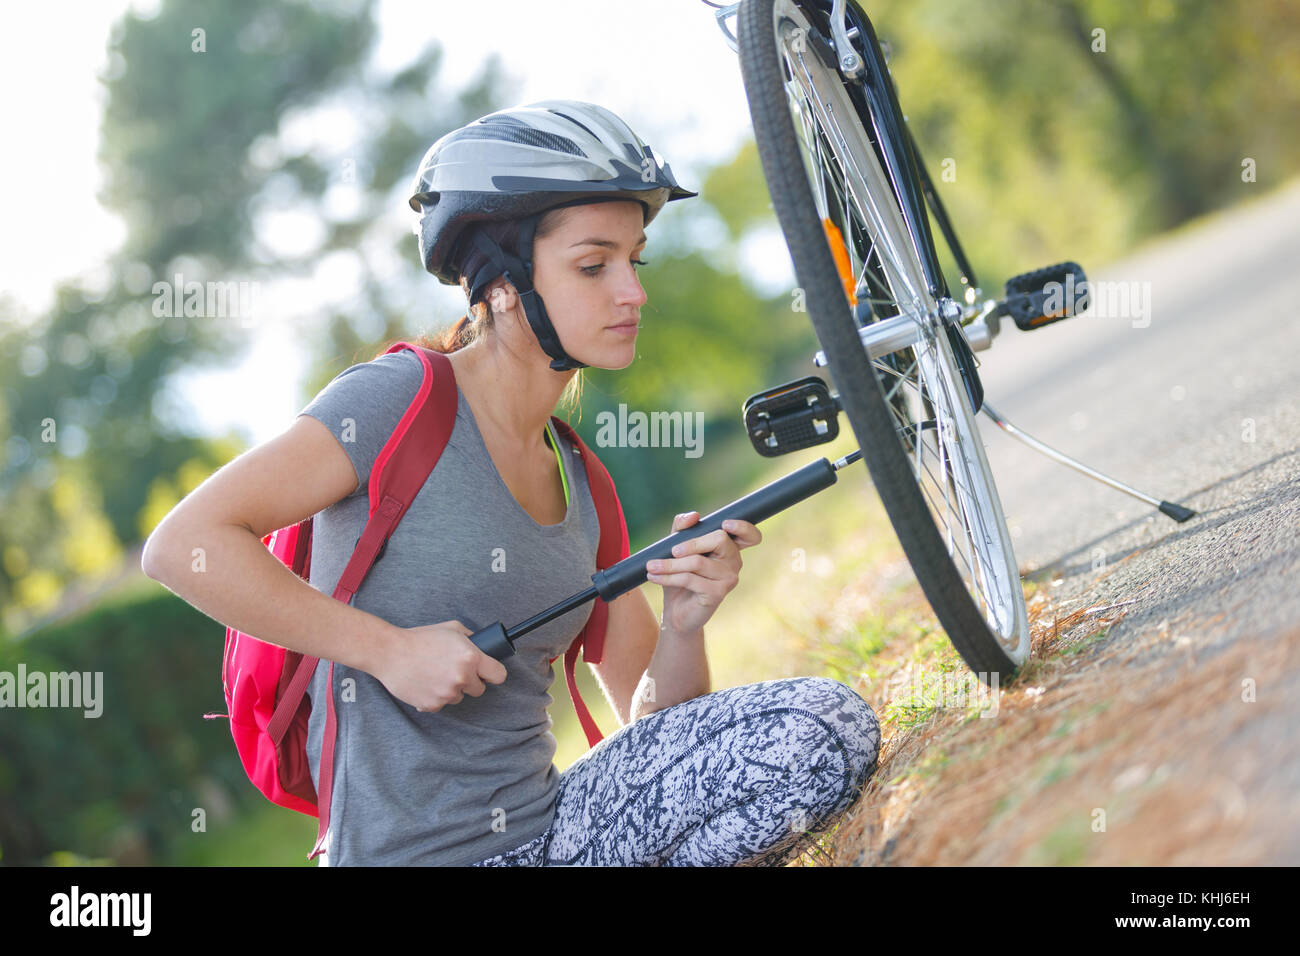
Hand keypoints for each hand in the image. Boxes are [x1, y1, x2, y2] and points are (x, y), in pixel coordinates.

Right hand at [369, 619, 507, 713]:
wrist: (390, 652)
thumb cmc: (420, 638)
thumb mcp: (451, 628)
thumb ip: (471, 638)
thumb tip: (483, 645)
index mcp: (471, 657)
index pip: (499, 675)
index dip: (493, 673)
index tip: (488, 673)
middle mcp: (462, 677)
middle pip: (480, 689)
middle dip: (471, 681)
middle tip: (455, 670)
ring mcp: (447, 693)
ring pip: (460, 697)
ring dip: (452, 689)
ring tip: (435, 674)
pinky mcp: (433, 705)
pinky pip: (442, 704)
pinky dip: (436, 696)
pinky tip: (425, 682)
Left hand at [644, 511, 762, 634]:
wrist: (676, 611)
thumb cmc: (680, 577)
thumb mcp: (677, 548)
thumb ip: (683, 528)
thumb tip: (694, 515)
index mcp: (729, 548)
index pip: (750, 535)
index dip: (743, 527)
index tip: (725, 524)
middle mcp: (734, 562)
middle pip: (720, 540)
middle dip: (692, 543)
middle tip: (672, 550)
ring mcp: (728, 578)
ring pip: (698, 562)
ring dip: (670, 564)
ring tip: (652, 566)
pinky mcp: (717, 593)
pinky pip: (690, 579)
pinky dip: (669, 576)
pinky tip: (654, 577)